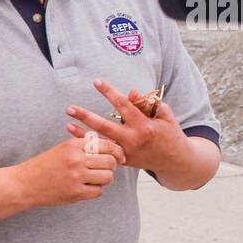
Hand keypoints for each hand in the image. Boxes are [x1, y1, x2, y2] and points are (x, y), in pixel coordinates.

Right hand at [14, 133, 124, 207]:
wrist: (25, 183)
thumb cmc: (45, 166)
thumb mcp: (63, 149)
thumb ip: (85, 147)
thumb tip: (112, 150)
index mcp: (74, 145)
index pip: (107, 145)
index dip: (117, 152)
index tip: (118, 157)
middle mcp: (76, 159)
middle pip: (110, 161)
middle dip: (112, 166)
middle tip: (105, 169)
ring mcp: (77, 177)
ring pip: (107, 177)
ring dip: (104, 179)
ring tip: (94, 179)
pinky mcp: (76, 193)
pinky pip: (98, 191)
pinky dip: (95, 190)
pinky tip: (86, 187)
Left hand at [65, 77, 185, 171]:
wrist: (175, 161)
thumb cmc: (170, 133)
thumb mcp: (165, 115)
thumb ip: (148, 103)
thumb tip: (131, 92)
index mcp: (144, 126)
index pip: (124, 105)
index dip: (110, 92)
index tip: (96, 81)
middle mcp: (133, 140)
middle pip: (105, 127)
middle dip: (87, 116)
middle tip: (70, 108)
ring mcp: (126, 152)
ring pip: (101, 143)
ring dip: (82, 134)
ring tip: (67, 123)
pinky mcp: (123, 161)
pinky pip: (103, 153)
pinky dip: (90, 146)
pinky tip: (76, 138)